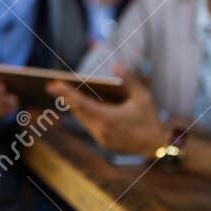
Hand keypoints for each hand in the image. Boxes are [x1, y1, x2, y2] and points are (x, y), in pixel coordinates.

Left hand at [47, 70, 165, 154]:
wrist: (158, 146)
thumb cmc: (151, 119)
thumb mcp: (143, 96)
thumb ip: (129, 80)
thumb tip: (116, 65)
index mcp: (108, 118)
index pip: (81, 104)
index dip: (65, 93)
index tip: (53, 85)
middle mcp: (101, 130)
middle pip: (78, 112)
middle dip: (65, 98)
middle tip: (52, 86)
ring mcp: (102, 139)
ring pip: (82, 120)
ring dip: (74, 107)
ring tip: (62, 93)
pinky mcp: (104, 143)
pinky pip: (90, 126)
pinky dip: (84, 115)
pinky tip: (79, 106)